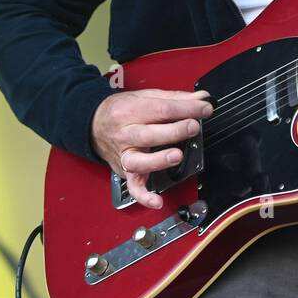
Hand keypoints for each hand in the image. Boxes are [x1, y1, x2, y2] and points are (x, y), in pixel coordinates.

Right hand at [90, 88, 213, 208]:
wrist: (92, 124)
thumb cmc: (121, 111)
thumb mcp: (145, 97)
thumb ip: (174, 99)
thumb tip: (201, 99)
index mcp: (132, 111)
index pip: (161, 109)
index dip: (186, 108)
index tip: (205, 108)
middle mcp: (126, 133)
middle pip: (149, 134)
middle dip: (174, 131)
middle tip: (193, 126)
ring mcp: (125, 154)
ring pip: (138, 161)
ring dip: (159, 160)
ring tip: (176, 156)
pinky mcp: (125, 171)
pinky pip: (133, 187)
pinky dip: (144, 196)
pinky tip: (157, 200)